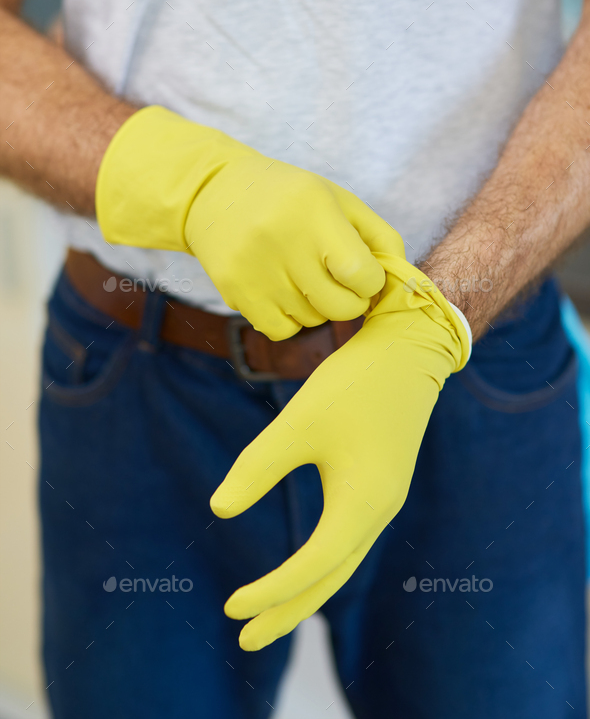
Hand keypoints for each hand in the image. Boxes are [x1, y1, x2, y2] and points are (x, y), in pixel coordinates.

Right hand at [96, 106, 388, 338]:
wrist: (213, 192)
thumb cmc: (289, 197)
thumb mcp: (336, 199)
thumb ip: (377, 236)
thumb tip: (402, 279)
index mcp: (314, 213)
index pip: (362, 275)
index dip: (370, 283)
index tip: (361, 273)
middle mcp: (283, 241)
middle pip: (339, 308)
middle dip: (350, 302)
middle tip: (339, 283)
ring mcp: (255, 270)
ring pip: (311, 321)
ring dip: (317, 308)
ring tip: (302, 277)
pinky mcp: (234, 291)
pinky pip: (280, 330)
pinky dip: (290, 319)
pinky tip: (282, 291)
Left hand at [210, 248, 470, 649]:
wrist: (406, 353)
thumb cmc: (352, 384)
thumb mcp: (298, 423)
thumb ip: (258, 466)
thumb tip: (219, 510)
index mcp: (363, 502)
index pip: (313, 565)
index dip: (272, 590)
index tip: (231, 607)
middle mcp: (379, 511)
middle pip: (332, 578)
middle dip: (289, 610)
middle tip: (246, 640)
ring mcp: (384, 500)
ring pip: (342, 562)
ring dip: (305, 590)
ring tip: (264, 613)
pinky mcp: (380, 486)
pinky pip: (348, 540)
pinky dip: (321, 563)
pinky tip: (301, 565)